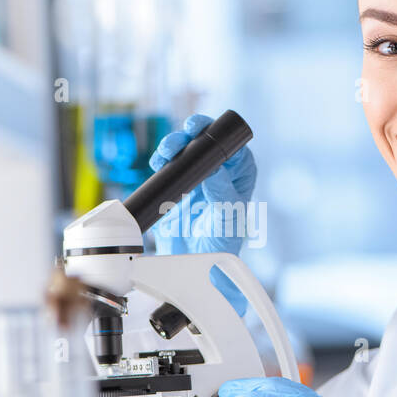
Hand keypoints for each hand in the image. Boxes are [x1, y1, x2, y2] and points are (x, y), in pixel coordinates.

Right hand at [148, 113, 256, 316]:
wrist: (194, 264)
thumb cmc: (220, 245)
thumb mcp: (226, 219)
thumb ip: (223, 194)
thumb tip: (216, 170)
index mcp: (238, 177)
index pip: (232, 148)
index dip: (219, 135)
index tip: (204, 131)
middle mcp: (219, 173)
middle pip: (206, 142)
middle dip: (193, 134)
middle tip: (184, 135)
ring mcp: (197, 178)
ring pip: (186, 150)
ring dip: (174, 144)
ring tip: (166, 152)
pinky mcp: (177, 185)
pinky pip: (169, 165)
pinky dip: (162, 160)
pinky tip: (158, 162)